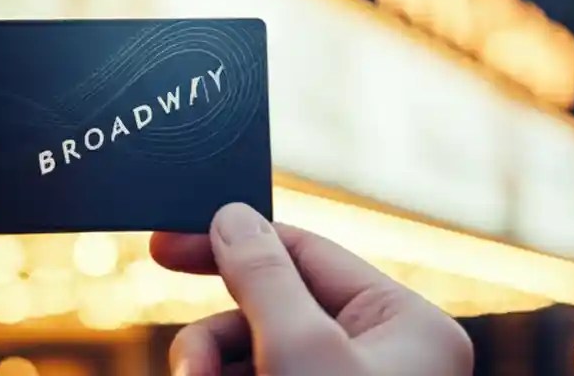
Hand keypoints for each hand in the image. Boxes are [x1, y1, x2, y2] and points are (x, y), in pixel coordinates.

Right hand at [150, 204, 472, 375]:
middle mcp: (385, 356)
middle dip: (216, 335)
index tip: (165, 243)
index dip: (231, 242)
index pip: (305, 252)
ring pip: (258, 350)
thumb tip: (232, 213)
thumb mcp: (298, 351)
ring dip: (213, 367)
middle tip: (184, 368)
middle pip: (273, 306)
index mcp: (408, 325)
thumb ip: (263, 276)